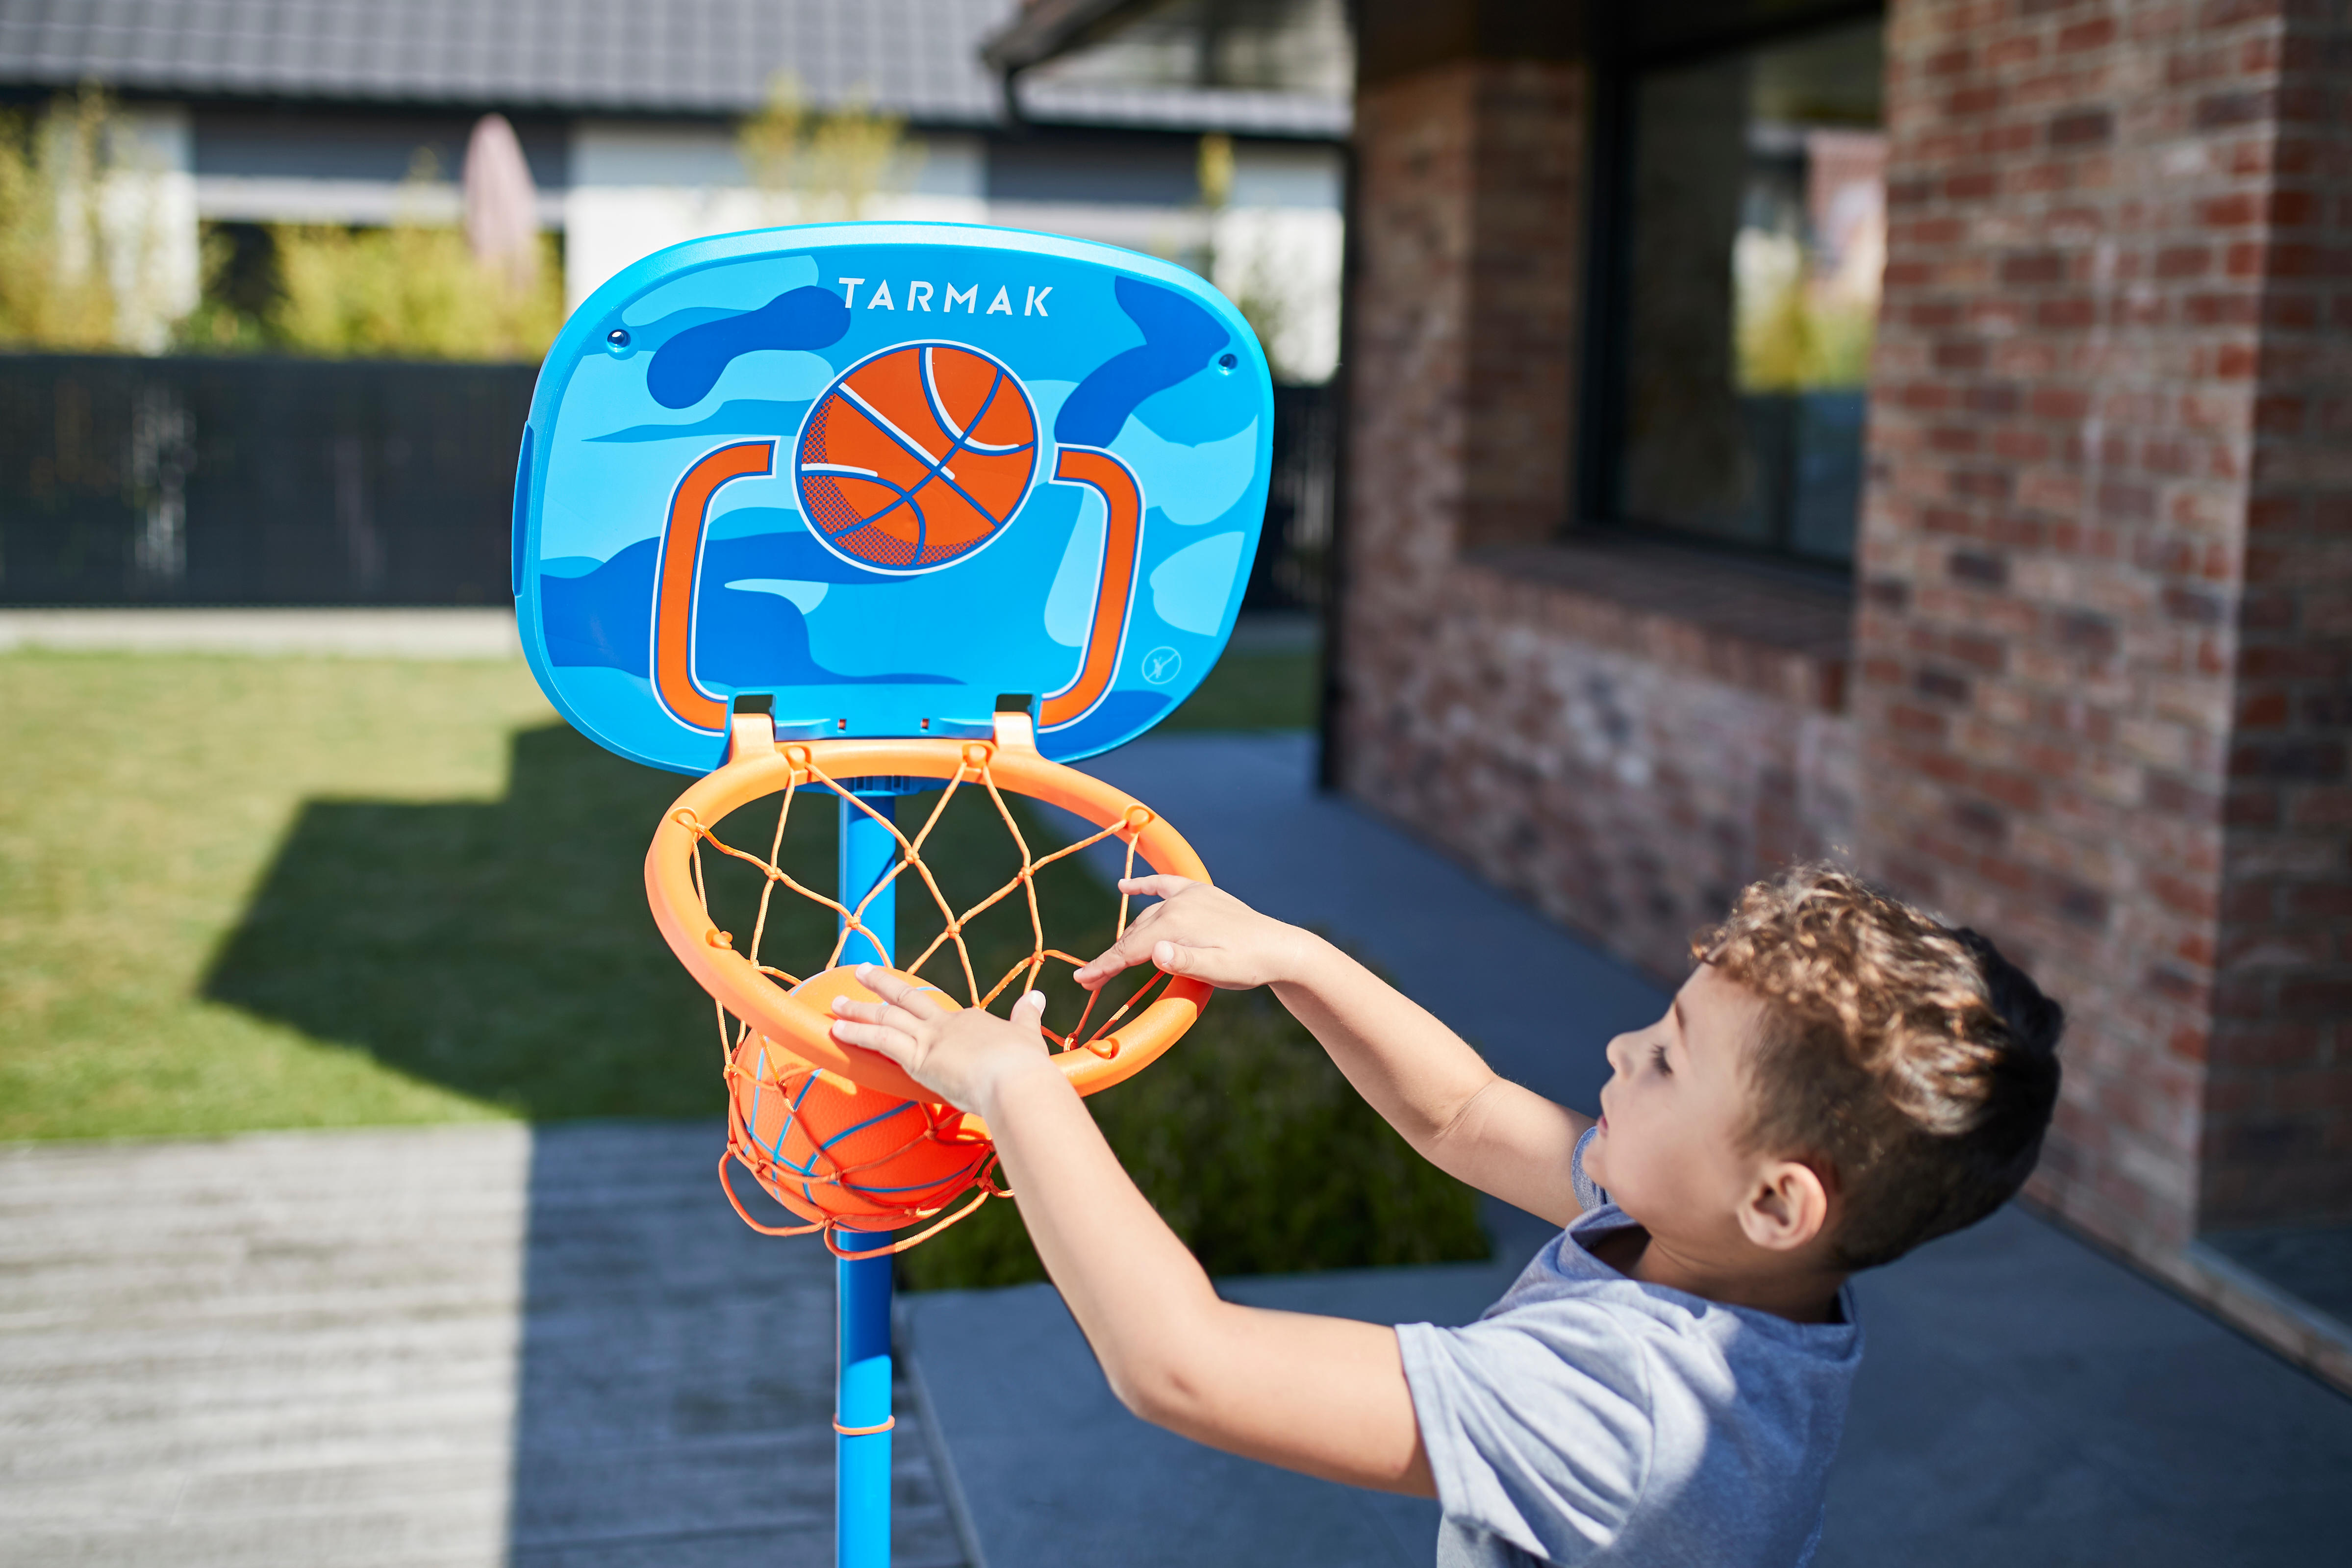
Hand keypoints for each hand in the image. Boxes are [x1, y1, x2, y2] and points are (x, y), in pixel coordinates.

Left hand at [828, 964, 1057, 1114]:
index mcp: (971, 1021)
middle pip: (907, 1000)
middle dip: (882, 985)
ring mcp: (929, 1039)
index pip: (941, 1015)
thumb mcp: (1028, 1035)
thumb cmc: (1025, 1067)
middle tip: (862, 972)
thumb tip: (1037, 996)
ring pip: (887, 1018)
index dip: (923, 1010)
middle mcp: (946, 1024)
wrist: (1016, 1080)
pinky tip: (837, 1030)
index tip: (912, 1007)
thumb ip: (1027, 1016)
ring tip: (837, 1004)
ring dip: (859, 1010)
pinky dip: (858, 1033)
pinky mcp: (917, 1058)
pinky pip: (880, 1040)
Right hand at [1072, 875, 1308, 992]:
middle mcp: (1179, 903)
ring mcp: (1189, 896)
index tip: (1082, 980)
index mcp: (1177, 923)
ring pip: (1146, 917)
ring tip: (1109, 959)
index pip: (1130, 948)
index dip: (1104, 966)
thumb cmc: (1249, 964)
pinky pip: (1164, 884)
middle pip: (1133, 934)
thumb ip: (1186, 962)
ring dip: (1126, 937)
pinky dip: (1143, 885)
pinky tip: (1125, 886)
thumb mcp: (1219, 970)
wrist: (1280, 947)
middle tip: (1088, 980)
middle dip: (1110, 958)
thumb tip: (1155, 952)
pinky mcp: (1200, 894)